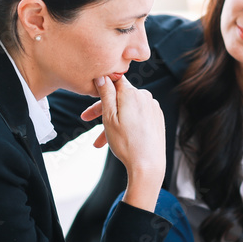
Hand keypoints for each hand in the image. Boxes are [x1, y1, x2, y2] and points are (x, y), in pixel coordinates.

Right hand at [87, 74, 164, 209]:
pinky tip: (118, 138)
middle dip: (102, 109)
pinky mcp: (157, 118)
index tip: (90, 92)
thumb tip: (102, 76)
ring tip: (99, 142)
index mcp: (132, 93)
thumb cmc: (126, 144)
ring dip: (113, 121)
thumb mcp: (109, 118)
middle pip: (120, 97)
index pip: (114, 80)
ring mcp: (153, 107)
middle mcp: (145, 96)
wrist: (148, 165)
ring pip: (127, 109)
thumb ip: (106, 94)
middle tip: (85, 120)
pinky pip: (137, 116)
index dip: (101, 85)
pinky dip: (126, 124)